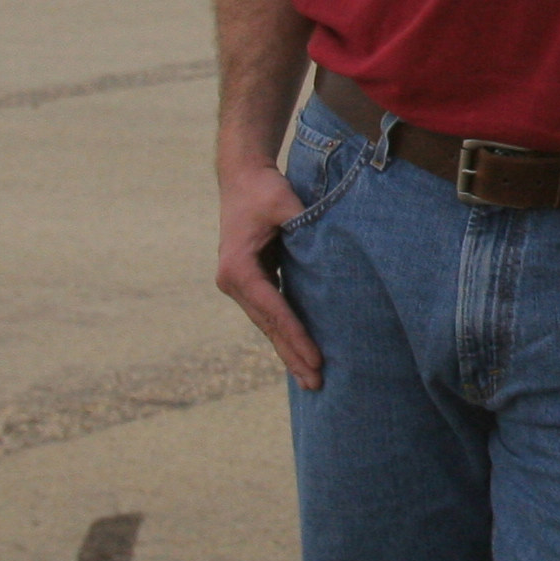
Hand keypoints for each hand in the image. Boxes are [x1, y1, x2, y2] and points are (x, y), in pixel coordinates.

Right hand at [215, 161, 323, 389]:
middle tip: (317, 383)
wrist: (242, 176)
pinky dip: (285, 333)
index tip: (316, 359)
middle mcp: (234, 282)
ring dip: (289, 351)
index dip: (296, 336)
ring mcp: (241, 285)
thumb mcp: (283, 203)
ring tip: (311, 379)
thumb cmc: (264, 189)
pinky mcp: (252, 281)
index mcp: (238, 269)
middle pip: (269, 326)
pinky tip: (300, 353)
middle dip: (293, 355)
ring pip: (268, 325)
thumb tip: (325, 242)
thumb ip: (301, 223)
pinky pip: (271, 313)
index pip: (273, 310)